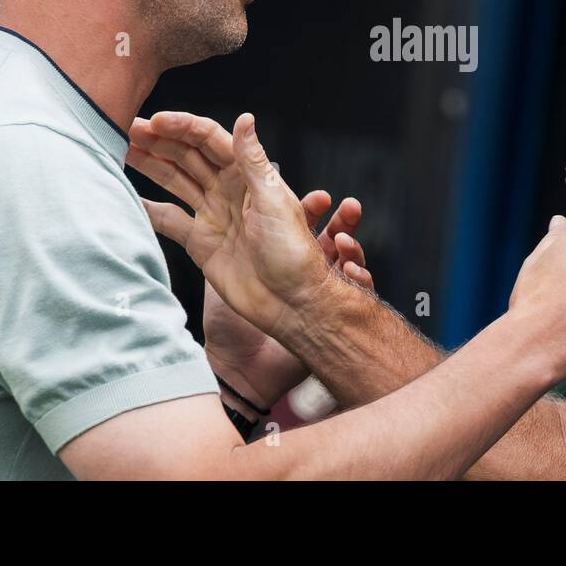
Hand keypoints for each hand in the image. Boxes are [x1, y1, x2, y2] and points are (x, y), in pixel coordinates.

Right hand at [126, 110, 368, 336]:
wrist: (291, 302)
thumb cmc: (292, 252)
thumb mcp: (275, 202)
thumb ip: (253, 162)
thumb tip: (245, 118)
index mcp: (246, 175)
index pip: (209, 140)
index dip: (182, 127)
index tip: (155, 122)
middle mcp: (227, 189)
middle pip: (187, 156)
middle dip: (158, 140)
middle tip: (125, 128)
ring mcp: (212, 214)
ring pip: (174, 180)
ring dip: (149, 164)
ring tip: (119, 149)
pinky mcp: (200, 241)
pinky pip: (169, 219)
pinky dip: (148, 208)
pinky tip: (127, 197)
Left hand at [197, 190, 373, 407]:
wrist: (240, 368)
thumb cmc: (226, 325)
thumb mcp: (215, 269)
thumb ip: (214, 237)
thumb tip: (205, 203)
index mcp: (279, 257)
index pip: (302, 223)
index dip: (313, 209)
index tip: (320, 198)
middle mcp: (303, 272)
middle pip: (332, 236)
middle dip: (344, 221)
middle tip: (350, 208)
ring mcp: (320, 293)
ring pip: (348, 260)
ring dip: (354, 245)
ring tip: (347, 242)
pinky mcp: (333, 314)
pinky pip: (358, 293)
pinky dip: (361, 278)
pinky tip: (353, 272)